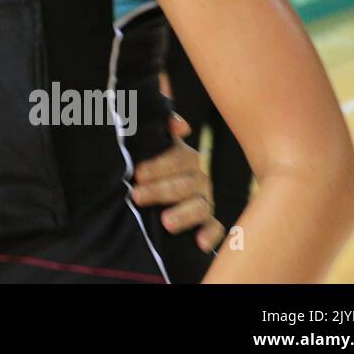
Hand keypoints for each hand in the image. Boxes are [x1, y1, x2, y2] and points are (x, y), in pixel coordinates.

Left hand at [130, 113, 225, 251]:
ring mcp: (205, 199)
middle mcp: (198, 177)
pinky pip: (216, 228)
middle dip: (160, 189)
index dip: (158, 165)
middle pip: (185, 183)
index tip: (137, 173)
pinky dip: (210, 235)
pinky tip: (199, 243)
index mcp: (184, 156)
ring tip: (164, 222)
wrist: (157, 189)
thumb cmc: (152, 162)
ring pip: (199, 206)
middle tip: (137, 194)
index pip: (176, 158)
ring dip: (183, 213)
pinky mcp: (209, 222)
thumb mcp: (151, 141)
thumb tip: (172, 111)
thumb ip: (158, 123)